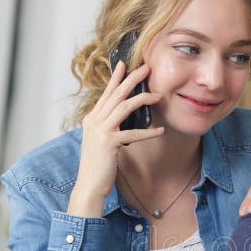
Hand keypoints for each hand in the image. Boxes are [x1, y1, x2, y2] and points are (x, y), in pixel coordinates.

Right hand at [68, 62, 163, 217]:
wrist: (89, 185)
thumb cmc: (98, 165)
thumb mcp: (102, 142)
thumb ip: (110, 128)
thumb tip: (124, 119)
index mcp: (92, 119)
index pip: (106, 94)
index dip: (116, 78)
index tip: (125, 64)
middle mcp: (94, 121)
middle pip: (116, 94)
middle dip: (132, 79)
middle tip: (147, 68)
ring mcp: (100, 131)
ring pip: (123, 107)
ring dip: (143, 99)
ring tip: (159, 96)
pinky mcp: (109, 143)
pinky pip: (133, 133)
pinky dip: (148, 132)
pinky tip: (160, 130)